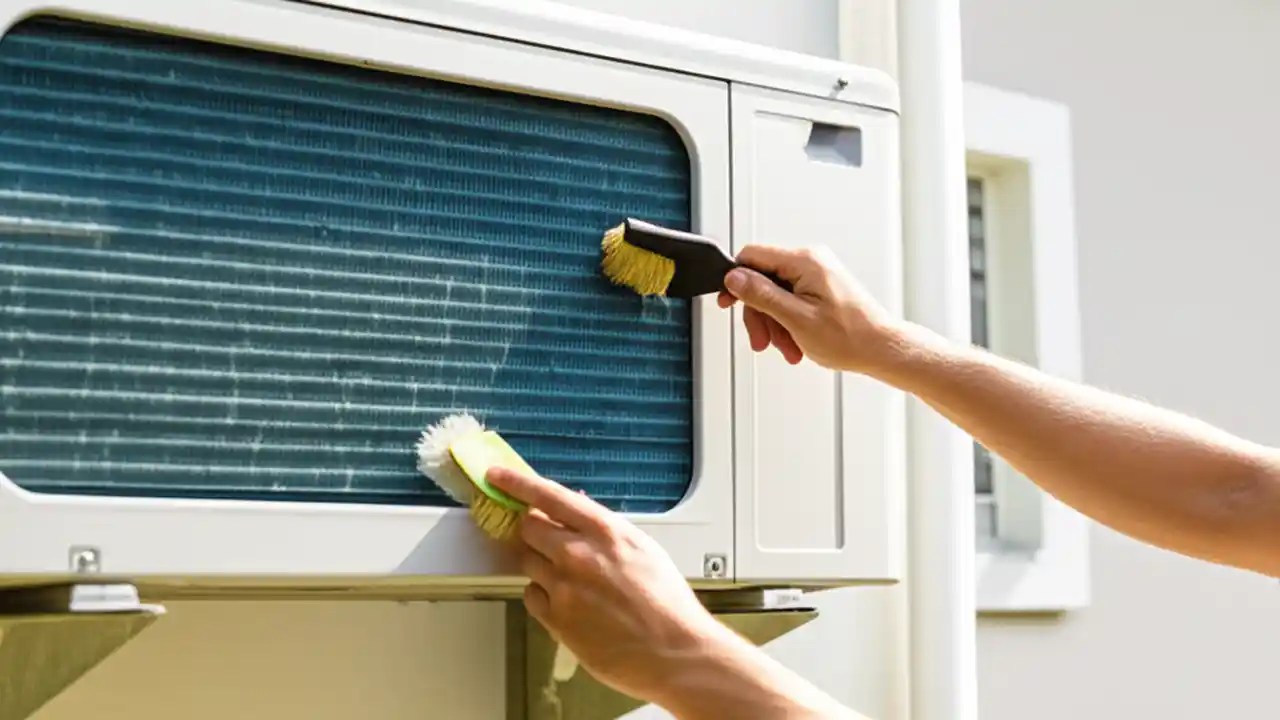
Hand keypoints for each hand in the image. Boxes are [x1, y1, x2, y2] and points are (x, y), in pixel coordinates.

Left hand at [487, 467, 726, 704]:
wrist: (675, 651)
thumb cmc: (667, 602)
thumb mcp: (643, 548)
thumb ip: (604, 528)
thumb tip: (576, 510)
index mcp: (604, 531)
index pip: (548, 495)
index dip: (516, 482)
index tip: (498, 476)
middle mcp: (578, 554)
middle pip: (528, 528)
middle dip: (534, 530)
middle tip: (549, 541)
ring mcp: (563, 588)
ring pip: (527, 562)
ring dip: (541, 565)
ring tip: (573, 581)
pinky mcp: (556, 620)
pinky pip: (531, 596)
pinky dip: (542, 595)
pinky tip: (568, 603)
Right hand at [717, 245, 897, 371]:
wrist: (881, 349)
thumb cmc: (850, 336)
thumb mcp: (795, 318)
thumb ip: (761, 295)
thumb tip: (735, 277)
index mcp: (805, 261)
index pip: (753, 256)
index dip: (736, 281)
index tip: (729, 303)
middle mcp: (811, 261)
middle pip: (763, 279)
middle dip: (759, 314)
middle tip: (761, 339)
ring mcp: (817, 274)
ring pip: (776, 294)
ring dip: (774, 324)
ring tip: (786, 348)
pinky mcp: (821, 287)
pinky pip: (791, 300)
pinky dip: (788, 323)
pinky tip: (794, 343)